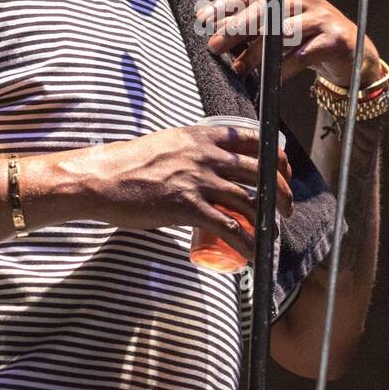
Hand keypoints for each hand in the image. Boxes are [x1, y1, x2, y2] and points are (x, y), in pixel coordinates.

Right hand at [74, 123, 293, 261]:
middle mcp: (206, 155)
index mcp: (202, 136)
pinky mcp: (188, 207)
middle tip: (286, 208)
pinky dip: (246, 241)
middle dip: (281, 191)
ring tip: (272, 234)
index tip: (285, 171)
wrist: (102, 179)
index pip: (254, 140)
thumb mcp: (168, 144)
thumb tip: (208, 162)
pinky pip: (228, 226)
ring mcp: (198, 181)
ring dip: (268, 220)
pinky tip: (252, 252)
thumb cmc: (129, 164)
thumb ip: (191, 150)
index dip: (276, 157)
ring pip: (249, 200)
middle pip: (260, 171)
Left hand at [195, 0, 380, 89]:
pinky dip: (285, 69)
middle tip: (215, 46)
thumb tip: (214, 31)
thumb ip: (253, 26)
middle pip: (263, 11)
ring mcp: (321, 17)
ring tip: (241, 69)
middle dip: (235, 29)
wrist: (352, 54)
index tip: (202, 21)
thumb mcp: (280, 28)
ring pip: (282, 34)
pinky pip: (303, 55)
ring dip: (257, 54)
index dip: (224, 7)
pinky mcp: (335, 39)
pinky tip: (272, 79)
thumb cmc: (309, 40)